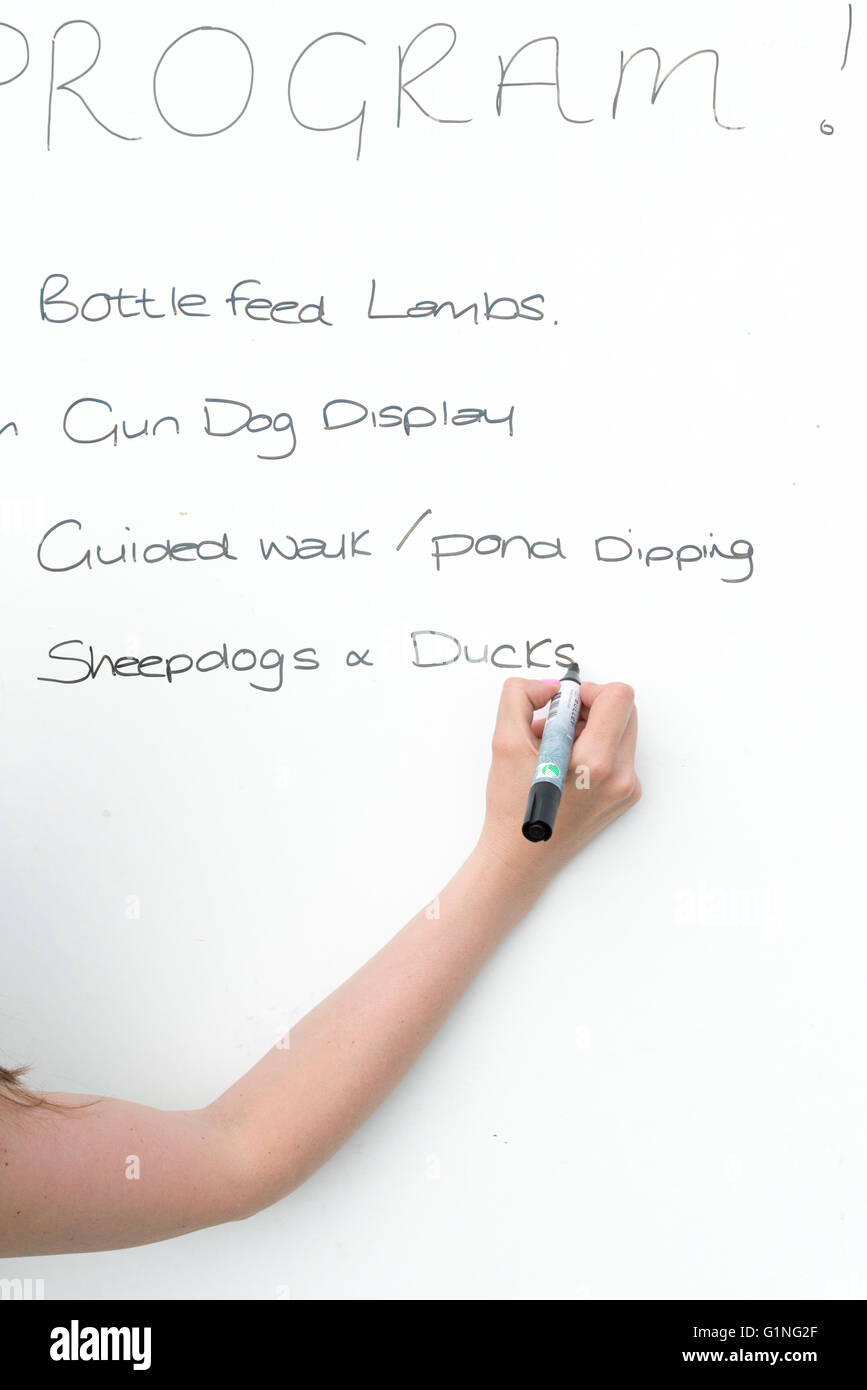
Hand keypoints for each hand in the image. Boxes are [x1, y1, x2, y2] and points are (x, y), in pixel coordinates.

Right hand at [478, 677, 640, 884]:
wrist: (521, 858)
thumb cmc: (512, 808)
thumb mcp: (504, 741)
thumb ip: (520, 697)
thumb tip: (549, 687)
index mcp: (597, 762)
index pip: (619, 697)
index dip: (589, 690)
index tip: (565, 704)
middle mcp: (621, 776)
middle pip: (625, 710)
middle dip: (589, 708)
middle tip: (557, 724)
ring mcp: (627, 789)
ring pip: (621, 731)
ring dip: (590, 727)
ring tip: (554, 747)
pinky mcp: (625, 797)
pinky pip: (618, 754)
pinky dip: (594, 749)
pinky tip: (565, 765)